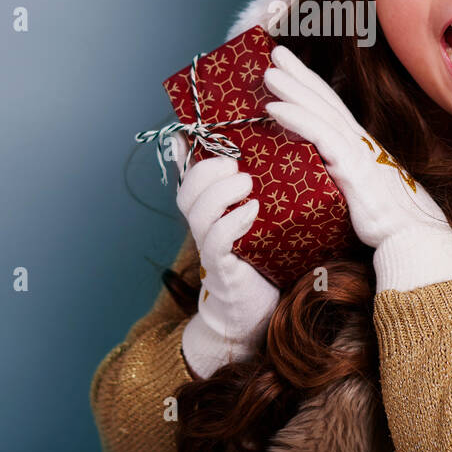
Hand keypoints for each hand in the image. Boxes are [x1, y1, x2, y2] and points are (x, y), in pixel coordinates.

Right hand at [168, 131, 281, 377]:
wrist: (257, 312)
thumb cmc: (264, 260)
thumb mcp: (260, 219)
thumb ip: (256, 194)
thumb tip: (259, 157)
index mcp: (209, 211)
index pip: (187, 176)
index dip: (189, 153)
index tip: (213, 138)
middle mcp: (204, 228)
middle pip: (186, 192)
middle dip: (207, 171)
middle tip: (238, 166)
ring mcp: (210, 248)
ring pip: (198, 213)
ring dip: (220, 192)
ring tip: (247, 184)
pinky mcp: (222, 269)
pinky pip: (215, 241)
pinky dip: (231, 222)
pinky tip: (253, 212)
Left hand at [261, 45, 451, 291]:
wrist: (412, 238)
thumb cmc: (385, 221)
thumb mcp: (355, 193)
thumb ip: (337, 177)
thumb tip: (312, 173)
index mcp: (359, 145)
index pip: (331, 107)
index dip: (310, 84)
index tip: (288, 67)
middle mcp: (359, 141)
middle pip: (325, 99)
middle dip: (300, 74)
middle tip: (276, 52)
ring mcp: (358, 152)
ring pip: (321, 111)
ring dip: (293, 88)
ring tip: (269, 72)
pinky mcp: (354, 167)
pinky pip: (321, 135)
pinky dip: (297, 118)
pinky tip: (275, 109)